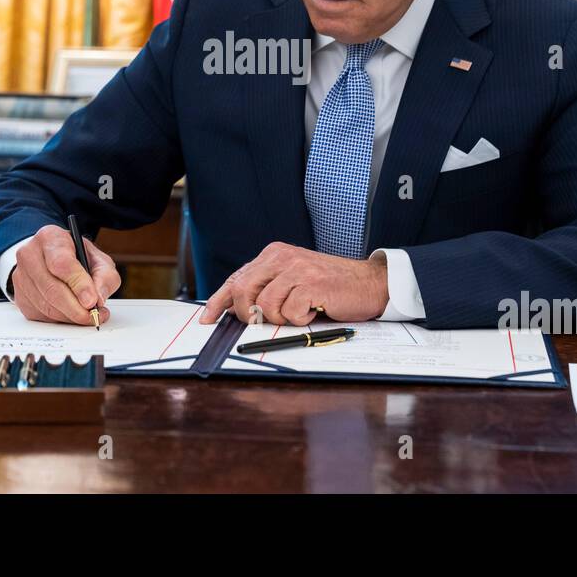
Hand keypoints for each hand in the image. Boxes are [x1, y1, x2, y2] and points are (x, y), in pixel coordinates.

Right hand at [11, 224, 120, 325]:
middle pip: (52, 288)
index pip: (61, 263)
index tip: (92, 301)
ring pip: (46, 306)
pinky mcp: (20, 297)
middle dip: (76, 308)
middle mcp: (30, 255)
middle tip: (94, 315)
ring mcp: (21, 276)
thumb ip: (105, 276)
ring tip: (89, 316)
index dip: (78, 284)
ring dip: (70, 316)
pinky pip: (41, 315)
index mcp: (50, 237)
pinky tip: (72, 314)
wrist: (51, 258)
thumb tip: (98, 298)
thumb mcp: (98, 259)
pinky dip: (60, 320)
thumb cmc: (76, 257)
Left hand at [198, 242, 388, 325]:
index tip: (207, 319)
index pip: (236, 278)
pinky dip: (300, 319)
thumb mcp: (293, 279)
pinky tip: (314, 311)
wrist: (369, 283)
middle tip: (264, 321)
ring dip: (281, 318)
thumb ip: (267, 287)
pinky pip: (289, 312)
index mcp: (274, 254)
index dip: (218, 301)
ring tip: (300, 311)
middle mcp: (282, 257)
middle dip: (247, 313)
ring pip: (265, 305)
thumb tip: (237, 310)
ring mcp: (297, 269)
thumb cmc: (330, 286)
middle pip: (242, 290)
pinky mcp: (312, 284)